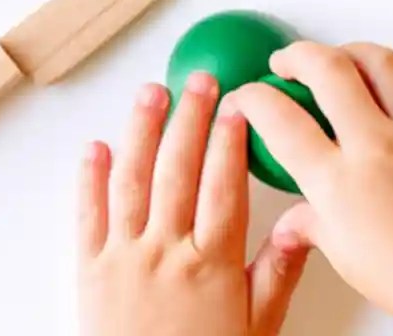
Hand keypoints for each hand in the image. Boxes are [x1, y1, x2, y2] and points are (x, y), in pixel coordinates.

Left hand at [78, 73, 309, 335]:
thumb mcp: (258, 329)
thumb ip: (277, 274)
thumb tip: (304, 227)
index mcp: (212, 263)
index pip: (223, 184)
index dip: (229, 140)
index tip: (238, 105)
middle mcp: (166, 252)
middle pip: (178, 169)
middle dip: (190, 118)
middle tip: (199, 82)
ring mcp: (124, 258)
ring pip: (132, 180)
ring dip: (142, 131)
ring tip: (151, 93)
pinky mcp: (90, 270)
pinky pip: (88, 215)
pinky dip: (90, 178)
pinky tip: (96, 147)